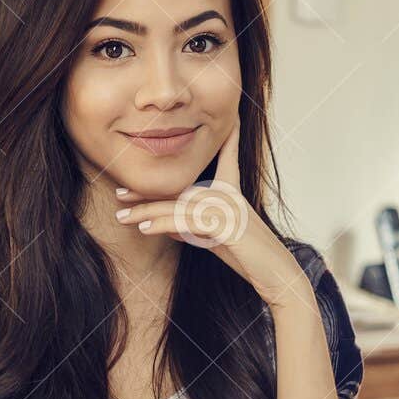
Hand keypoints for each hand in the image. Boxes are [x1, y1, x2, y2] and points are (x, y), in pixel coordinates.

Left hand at [112, 118, 307, 306]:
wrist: (278, 276)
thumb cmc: (250, 257)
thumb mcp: (217, 240)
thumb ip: (193, 229)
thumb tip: (166, 227)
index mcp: (232, 193)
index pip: (225, 158)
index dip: (220, 140)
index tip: (215, 123)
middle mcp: (230, 197)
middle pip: (182, 188)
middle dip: (148, 192)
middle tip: (120, 194)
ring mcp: (229, 210)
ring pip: (179, 206)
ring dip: (147, 212)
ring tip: (122, 217)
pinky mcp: (228, 227)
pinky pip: (188, 222)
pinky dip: (164, 224)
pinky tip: (145, 229)